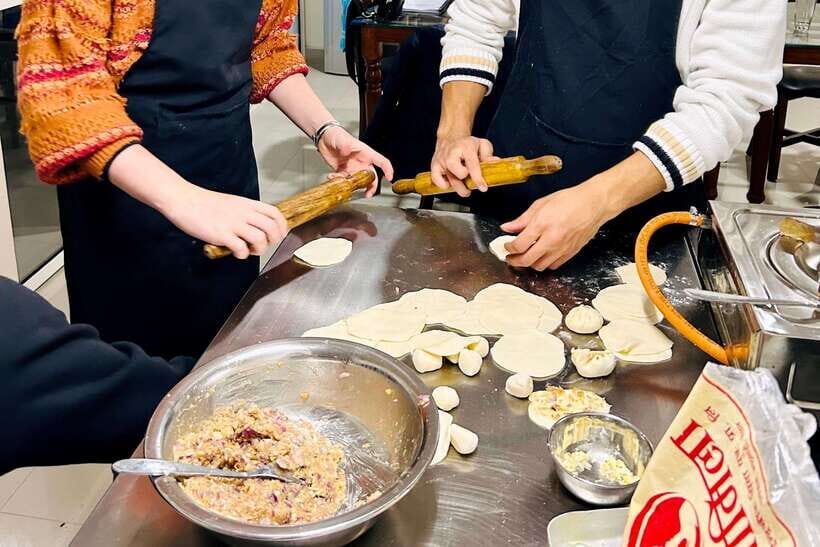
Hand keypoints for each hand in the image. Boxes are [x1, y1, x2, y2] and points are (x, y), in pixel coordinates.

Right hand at [163, 184, 287, 259]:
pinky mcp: (221, 234)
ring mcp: (233, 223)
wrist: (183, 200)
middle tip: (263, 246)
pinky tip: (235, 252)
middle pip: (272, 228)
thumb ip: (246, 213)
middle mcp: (243, 213)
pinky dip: (242, 255)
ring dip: (259, 249)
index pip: (275, 213)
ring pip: (260, 239)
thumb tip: (256, 227)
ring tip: (249, 250)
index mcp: (247, 204)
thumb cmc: (204, 203)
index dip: (282, 227)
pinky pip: (241, 248)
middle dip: (273, 241)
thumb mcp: (232, 202)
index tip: (279, 236)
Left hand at [318, 126, 393, 196]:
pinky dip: (339, 182)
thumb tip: (346, 150)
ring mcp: (352, 167)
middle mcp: (361, 162)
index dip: (388, 170)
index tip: (389, 178)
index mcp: (365, 153)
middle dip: (371, 187)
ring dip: (353, 187)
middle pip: (371, 176)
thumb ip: (344, 145)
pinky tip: (332, 177)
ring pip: (358, 181)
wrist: (323, 137)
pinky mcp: (343, 171)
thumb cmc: (336, 134)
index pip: (381, 162)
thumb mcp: (341, 139)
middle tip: (367, 194)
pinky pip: (344, 180)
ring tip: (345, 187)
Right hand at [430, 135, 495, 197]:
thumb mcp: (482, 145)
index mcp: (466, 146)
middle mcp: (452, 153)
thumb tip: (495, 162)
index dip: (478, 179)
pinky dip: (444, 185)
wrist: (450, 138)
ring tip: (465, 186)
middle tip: (472, 183)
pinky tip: (451, 183)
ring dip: (459, 187)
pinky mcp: (434, 166)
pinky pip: (437, 181)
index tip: (483, 187)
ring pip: (450, 181)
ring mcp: (442, 160)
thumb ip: (488, 154)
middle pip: (460, 174)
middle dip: (468, 182)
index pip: (472, 165)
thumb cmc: (467, 144)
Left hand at [500, 184, 609, 270]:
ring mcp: (562, 248)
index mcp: (542, 224)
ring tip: (525, 256)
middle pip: (526, 260)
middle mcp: (551, 239)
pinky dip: (544, 263)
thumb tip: (507, 227)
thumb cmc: (570, 200)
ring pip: (539, 266)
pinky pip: (553, 265)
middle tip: (510, 257)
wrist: (594, 204)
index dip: (508, 248)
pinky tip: (541, 256)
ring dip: (529, 263)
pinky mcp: (570, 253)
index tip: (506, 245)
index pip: (518, 245)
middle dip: (514, 261)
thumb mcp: (541, 204)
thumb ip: (522, 219)